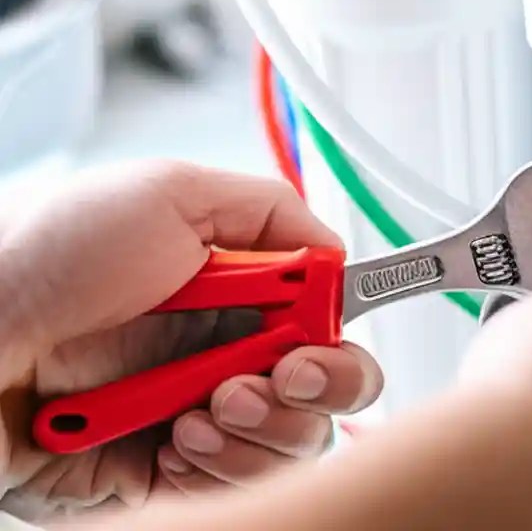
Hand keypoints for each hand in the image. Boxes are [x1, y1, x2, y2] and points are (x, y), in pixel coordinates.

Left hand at [0, 162, 382, 519]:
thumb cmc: (42, 257)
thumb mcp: (168, 192)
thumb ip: (271, 210)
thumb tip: (337, 254)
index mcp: (235, 294)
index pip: (328, 331)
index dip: (340, 347)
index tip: (315, 349)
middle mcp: (222, 356)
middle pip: (323, 398)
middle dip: (310, 395)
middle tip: (267, 381)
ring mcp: (195, 416)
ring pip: (287, 448)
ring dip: (255, 432)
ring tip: (196, 411)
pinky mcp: (162, 475)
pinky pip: (232, 488)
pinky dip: (214, 469)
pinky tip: (171, 444)